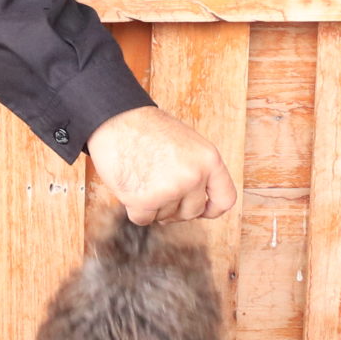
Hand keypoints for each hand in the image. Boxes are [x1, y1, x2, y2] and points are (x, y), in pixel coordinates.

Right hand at [86, 106, 237, 224]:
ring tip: (143, 176)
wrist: (115, 120)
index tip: (202, 210)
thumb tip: (199, 208)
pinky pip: (144, 219)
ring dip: (153, 205)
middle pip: (192, 212)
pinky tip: (131, 186)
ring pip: (166, 217)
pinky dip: (135, 209)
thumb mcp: (187, 144)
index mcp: (209, 159)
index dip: (212, 209)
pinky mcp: (145, 200)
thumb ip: (198, 172)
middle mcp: (194, 176)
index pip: (224, 199)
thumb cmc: (147, 129)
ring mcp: (171, 189)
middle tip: (158, 188)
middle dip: (175, 207)